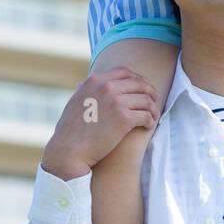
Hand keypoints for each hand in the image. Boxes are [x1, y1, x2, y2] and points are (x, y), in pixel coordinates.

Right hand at [40, 68, 160, 179]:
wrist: (68, 151)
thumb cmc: (70, 131)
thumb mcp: (75, 101)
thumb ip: (84, 90)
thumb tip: (84, 83)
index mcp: (95, 80)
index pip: (124, 72)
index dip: (137, 79)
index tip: (142, 88)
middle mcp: (106, 87)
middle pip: (139, 83)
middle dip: (150, 91)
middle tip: (154, 101)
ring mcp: (116, 101)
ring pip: (146, 100)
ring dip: (153, 108)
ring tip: (153, 116)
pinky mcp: (124, 118)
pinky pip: (146, 116)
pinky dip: (150, 121)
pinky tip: (148, 126)